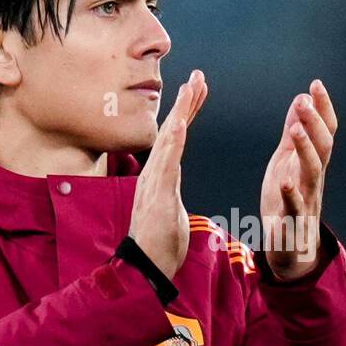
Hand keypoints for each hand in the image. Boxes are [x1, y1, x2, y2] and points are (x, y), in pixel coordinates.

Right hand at [128, 69, 207, 280]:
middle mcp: (155, 174)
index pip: (176, 138)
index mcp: (162, 176)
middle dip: (185, 103)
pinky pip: (166, 164)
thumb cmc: (160, 244)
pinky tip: (178, 123)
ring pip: (169, 141)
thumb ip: (170, 193)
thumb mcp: (171, 211)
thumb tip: (170, 186)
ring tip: (191, 89)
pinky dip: (172, 142)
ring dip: (180, 114)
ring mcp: (155, 183)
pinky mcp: (157, 194)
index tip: (198, 90)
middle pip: (172, 131)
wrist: (146, 268)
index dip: (186, 113)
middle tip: (198, 76)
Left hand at [260, 79, 336, 280]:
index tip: (316, 83)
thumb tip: (300, 99)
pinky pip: (295, 208)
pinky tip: (284, 182)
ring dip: (306, 150)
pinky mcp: (293, 222)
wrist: (289, 247)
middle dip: (315, 123)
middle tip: (304, 101)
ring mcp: (306, 200)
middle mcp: (313, 179)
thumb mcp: (286, 161)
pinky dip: (291, 195)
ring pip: (312, 173)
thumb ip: (293, 133)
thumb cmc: (287, 201)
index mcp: (311, 163)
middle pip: (322, 147)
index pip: (325, 131)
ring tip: (296, 129)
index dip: (323, 108)